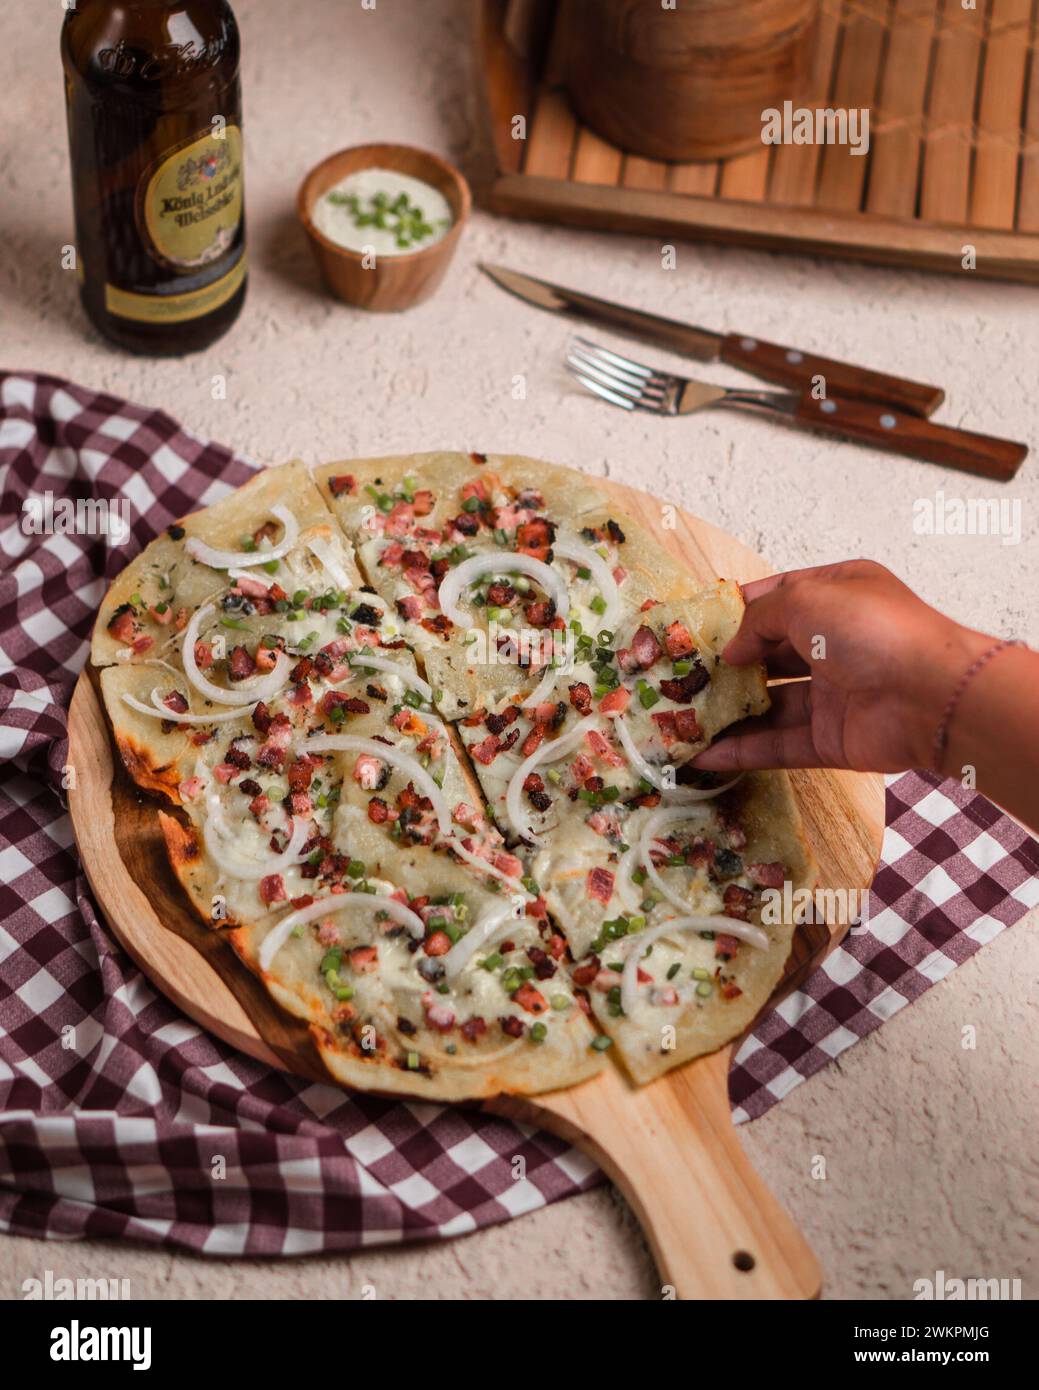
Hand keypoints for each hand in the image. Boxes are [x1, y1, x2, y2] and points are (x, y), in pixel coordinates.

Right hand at [693, 560, 989, 773]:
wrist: (932, 695)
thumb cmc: (872, 630)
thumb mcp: (806, 599)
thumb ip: (759, 619)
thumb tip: (732, 650)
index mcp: (836, 595)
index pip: (777, 597)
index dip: (736, 610)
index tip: (695, 626)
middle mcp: (835, 643)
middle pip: (769, 653)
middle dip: (726, 665)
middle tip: (679, 676)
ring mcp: (834, 692)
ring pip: (770, 703)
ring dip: (728, 711)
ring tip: (681, 719)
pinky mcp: (832, 739)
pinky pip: (779, 744)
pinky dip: (743, 750)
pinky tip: (704, 754)